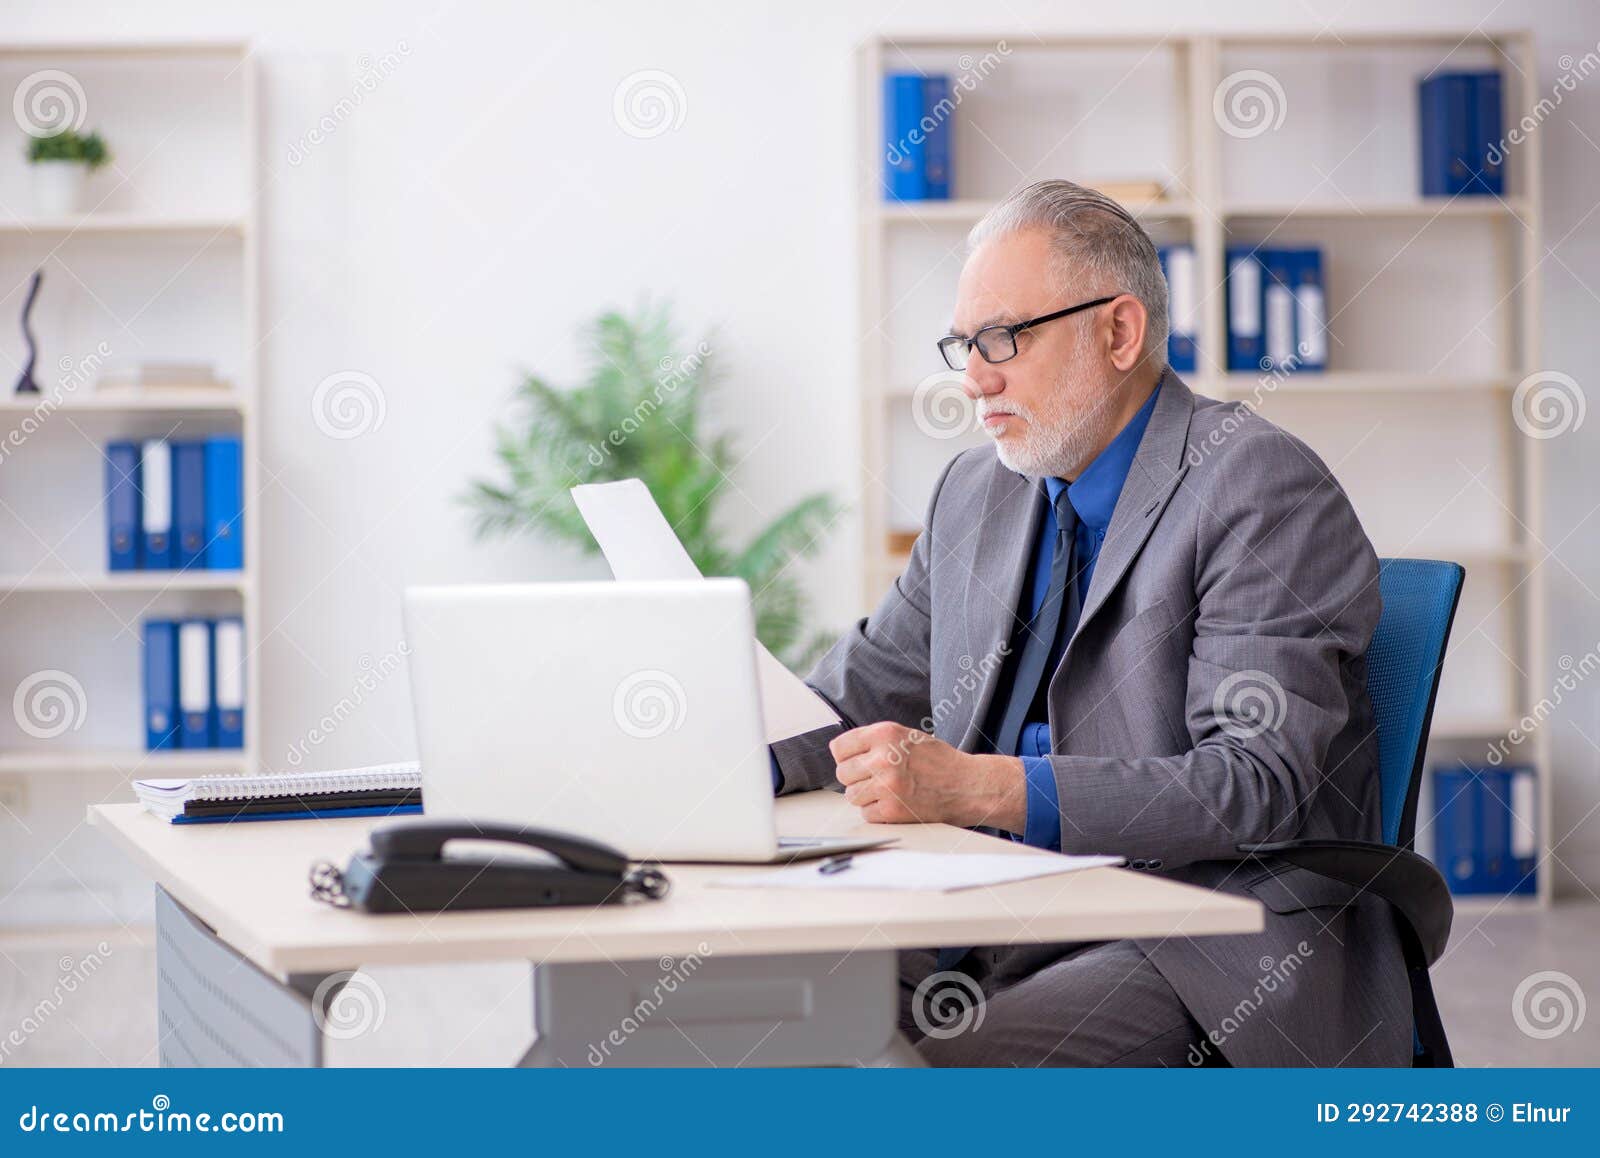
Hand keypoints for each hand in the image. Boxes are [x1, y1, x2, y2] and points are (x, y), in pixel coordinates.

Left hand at [829, 721, 1026, 830]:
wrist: (967, 786)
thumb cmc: (937, 760)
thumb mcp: (906, 736)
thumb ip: (874, 741)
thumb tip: (840, 752)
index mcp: (884, 734)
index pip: (839, 747)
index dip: (846, 756)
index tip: (855, 761)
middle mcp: (882, 758)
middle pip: (842, 773)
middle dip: (855, 777)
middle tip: (876, 778)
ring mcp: (886, 786)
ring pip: (852, 795)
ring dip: (865, 796)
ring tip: (887, 790)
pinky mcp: (892, 810)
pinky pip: (866, 813)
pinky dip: (877, 812)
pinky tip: (895, 803)